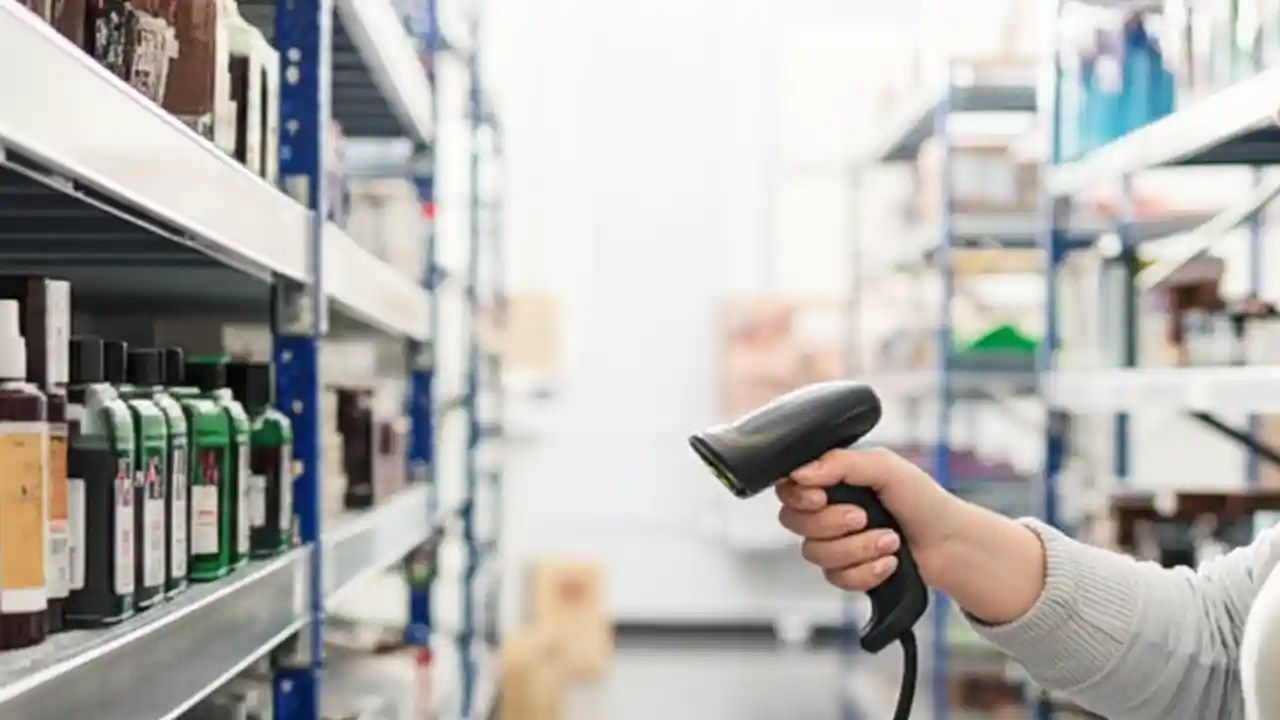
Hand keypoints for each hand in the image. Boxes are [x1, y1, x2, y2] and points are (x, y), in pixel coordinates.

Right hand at [775, 448, 962, 592]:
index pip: (788, 488)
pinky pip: (836, 578)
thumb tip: (800, 473)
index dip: (799, 496)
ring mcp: (835, 544)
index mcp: (832, 481)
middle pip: (794, 522)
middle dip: (832, 523)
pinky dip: (866, 572)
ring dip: (857, 548)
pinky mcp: (846, 572)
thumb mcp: (885, 467)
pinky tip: (888, 563)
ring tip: (890, 540)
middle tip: (864, 517)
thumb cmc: (922, 500)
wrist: (949, 543)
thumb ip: (841, 463)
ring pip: (815, 554)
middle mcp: (827, 511)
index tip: (822, 497)